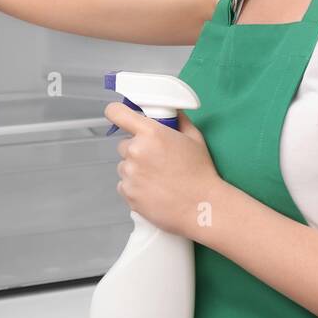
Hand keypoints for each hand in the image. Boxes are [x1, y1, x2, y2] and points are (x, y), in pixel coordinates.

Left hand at [103, 103, 221, 239]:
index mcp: (150, 133)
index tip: (121, 117)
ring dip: (135, 169)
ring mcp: (129, 173)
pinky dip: (135, 187)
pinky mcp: (128, 193)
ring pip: (124, 166)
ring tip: (157, 178)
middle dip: (136, 149)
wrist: (201, 206)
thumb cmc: (200, 173)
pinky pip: (124, 185)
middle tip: (156, 159)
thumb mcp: (194, 138)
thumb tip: (171, 111)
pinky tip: (153, 190)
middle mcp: (136, 151)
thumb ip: (178, 120)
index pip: (116, 113)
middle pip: (124, 144)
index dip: (117, 113)